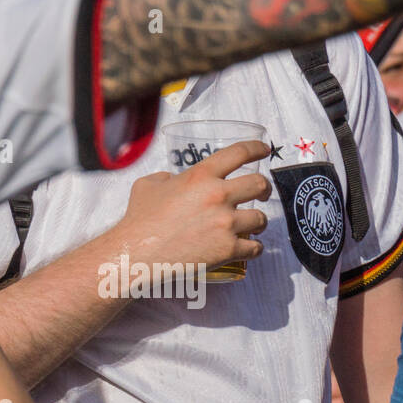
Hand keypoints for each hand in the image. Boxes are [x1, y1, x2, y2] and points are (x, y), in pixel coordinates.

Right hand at [111, 140, 271, 272]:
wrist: (138, 253)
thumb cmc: (140, 220)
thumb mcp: (148, 185)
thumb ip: (166, 177)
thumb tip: (173, 180)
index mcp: (200, 176)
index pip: (239, 153)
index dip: (256, 148)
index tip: (263, 150)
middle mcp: (218, 196)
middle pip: (260, 184)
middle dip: (265, 188)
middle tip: (262, 193)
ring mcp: (226, 223)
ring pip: (261, 219)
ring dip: (258, 222)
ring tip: (250, 225)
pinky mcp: (229, 249)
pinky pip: (255, 247)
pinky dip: (253, 247)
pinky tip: (247, 247)